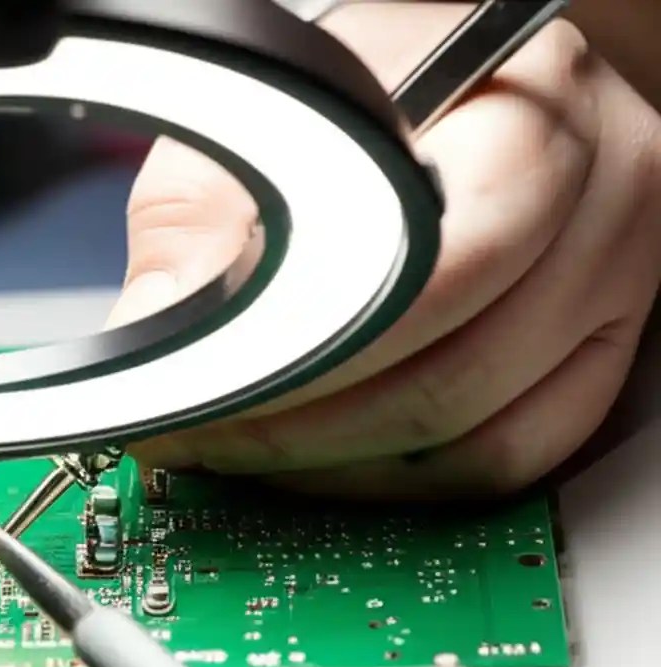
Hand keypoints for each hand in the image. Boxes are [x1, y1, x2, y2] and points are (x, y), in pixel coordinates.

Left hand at [110, 3, 660, 497]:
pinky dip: (400, 480)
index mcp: (524, 111)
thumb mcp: (267, 113)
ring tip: (242, 450)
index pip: (423, 271)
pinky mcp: (603, 353)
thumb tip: (154, 326)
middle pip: (447, 376)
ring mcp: (613, 284)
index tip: (202, 395)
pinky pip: (507, 460)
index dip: (300, 360)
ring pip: (474, 437)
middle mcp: (599, 198)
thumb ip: (204, 219)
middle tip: (200, 436)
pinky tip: (321, 461)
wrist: (467, 85)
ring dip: (336, 469)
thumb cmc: (376, 87)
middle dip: (296, 429)